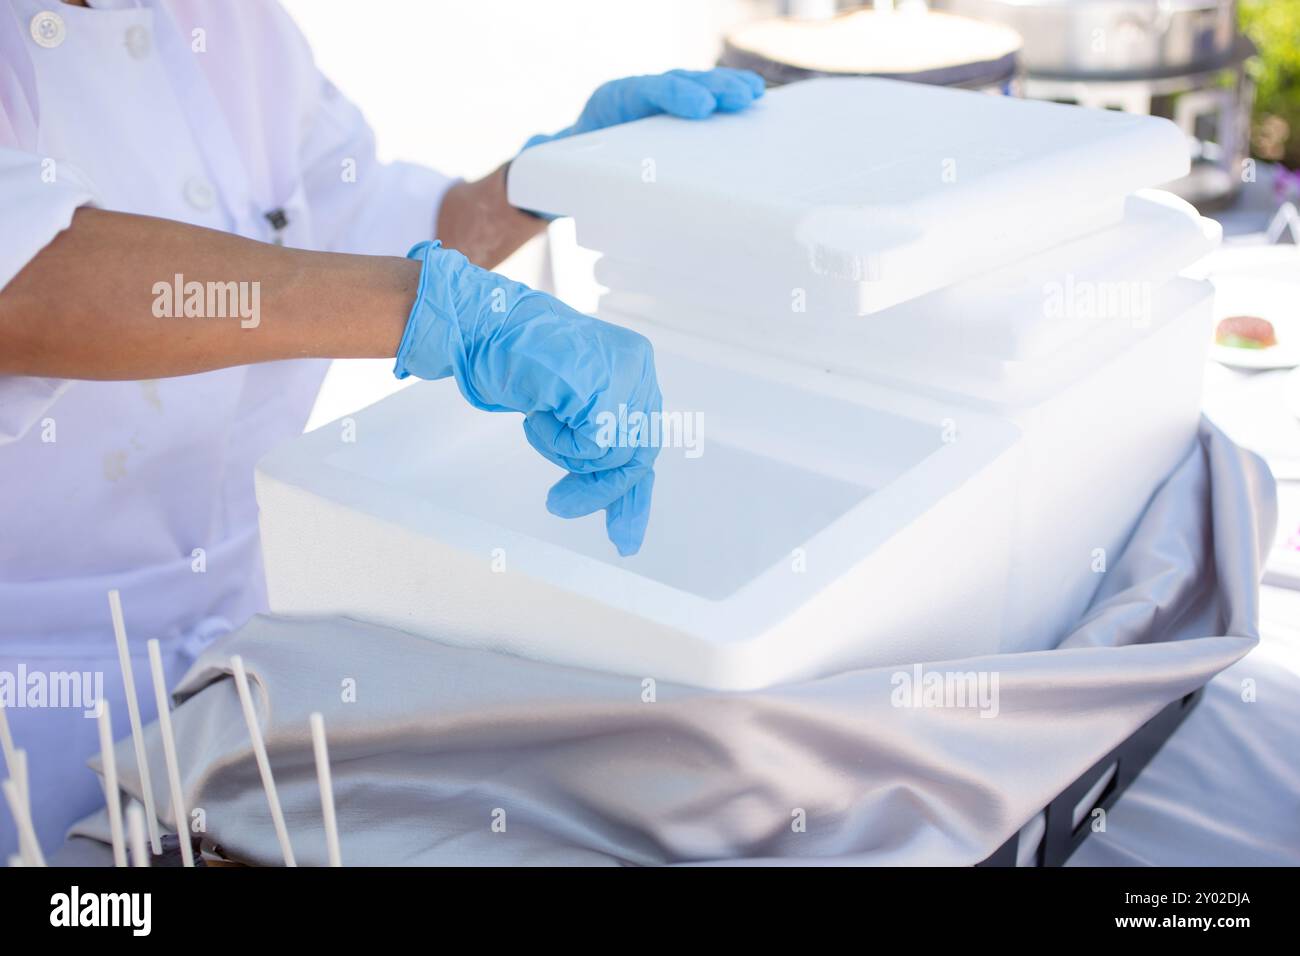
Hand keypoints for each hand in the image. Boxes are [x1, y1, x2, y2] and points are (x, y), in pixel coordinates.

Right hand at [395, 241, 660, 555]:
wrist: (484, 328)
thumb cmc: (518, 362)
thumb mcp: (570, 404)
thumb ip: (600, 437)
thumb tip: (621, 497)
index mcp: (635, 366)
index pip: (645, 440)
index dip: (633, 493)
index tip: (625, 539)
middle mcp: (639, 367)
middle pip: (636, 454)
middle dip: (600, 488)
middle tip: (559, 505)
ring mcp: (624, 375)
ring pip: (612, 456)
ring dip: (565, 452)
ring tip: (539, 421)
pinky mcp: (603, 388)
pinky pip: (590, 448)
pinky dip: (555, 442)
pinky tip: (537, 413)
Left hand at [513, 68, 764, 218]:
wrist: (573, 163)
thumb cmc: (569, 166)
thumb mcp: (561, 160)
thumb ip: (557, 152)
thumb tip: (540, 147)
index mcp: (611, 100)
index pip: (646, 90)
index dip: (674, 95)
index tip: (700, 108)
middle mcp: (638, 94)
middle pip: (678, 81)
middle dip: (711, 87)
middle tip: (742, 97)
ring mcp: (660, 103)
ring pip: (696, 87)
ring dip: (726, 90)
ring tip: (754, 95)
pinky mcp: (676, 117)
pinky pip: (704, 103)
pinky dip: (727, 101)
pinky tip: (755, 102)